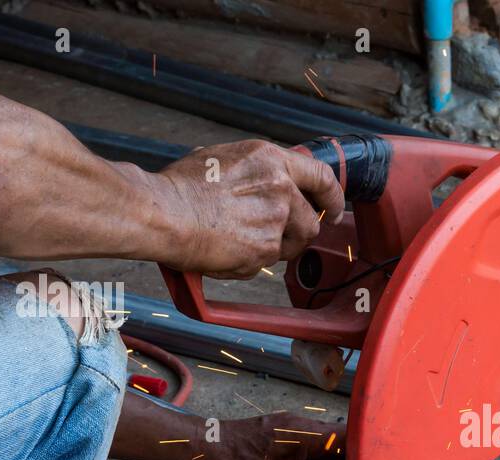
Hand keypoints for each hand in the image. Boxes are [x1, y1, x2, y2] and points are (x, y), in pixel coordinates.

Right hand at [157, 140, 343, 279]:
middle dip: (299, 233)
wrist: (164, 213)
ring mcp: (276, 220)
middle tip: (277, 236)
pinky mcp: (265, 249)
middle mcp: (281, 188)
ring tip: (242, 240)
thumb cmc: (182, 186)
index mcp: (271, 160)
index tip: (335, 209)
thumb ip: (255, 171)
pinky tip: (227, 250)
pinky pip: (268, 261)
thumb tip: (263, 181)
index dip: (334, 197)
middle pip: (311, 221)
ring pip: (292, 245)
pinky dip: (251, 261)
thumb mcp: (224, 158)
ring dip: (276, 248)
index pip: (322, 177)